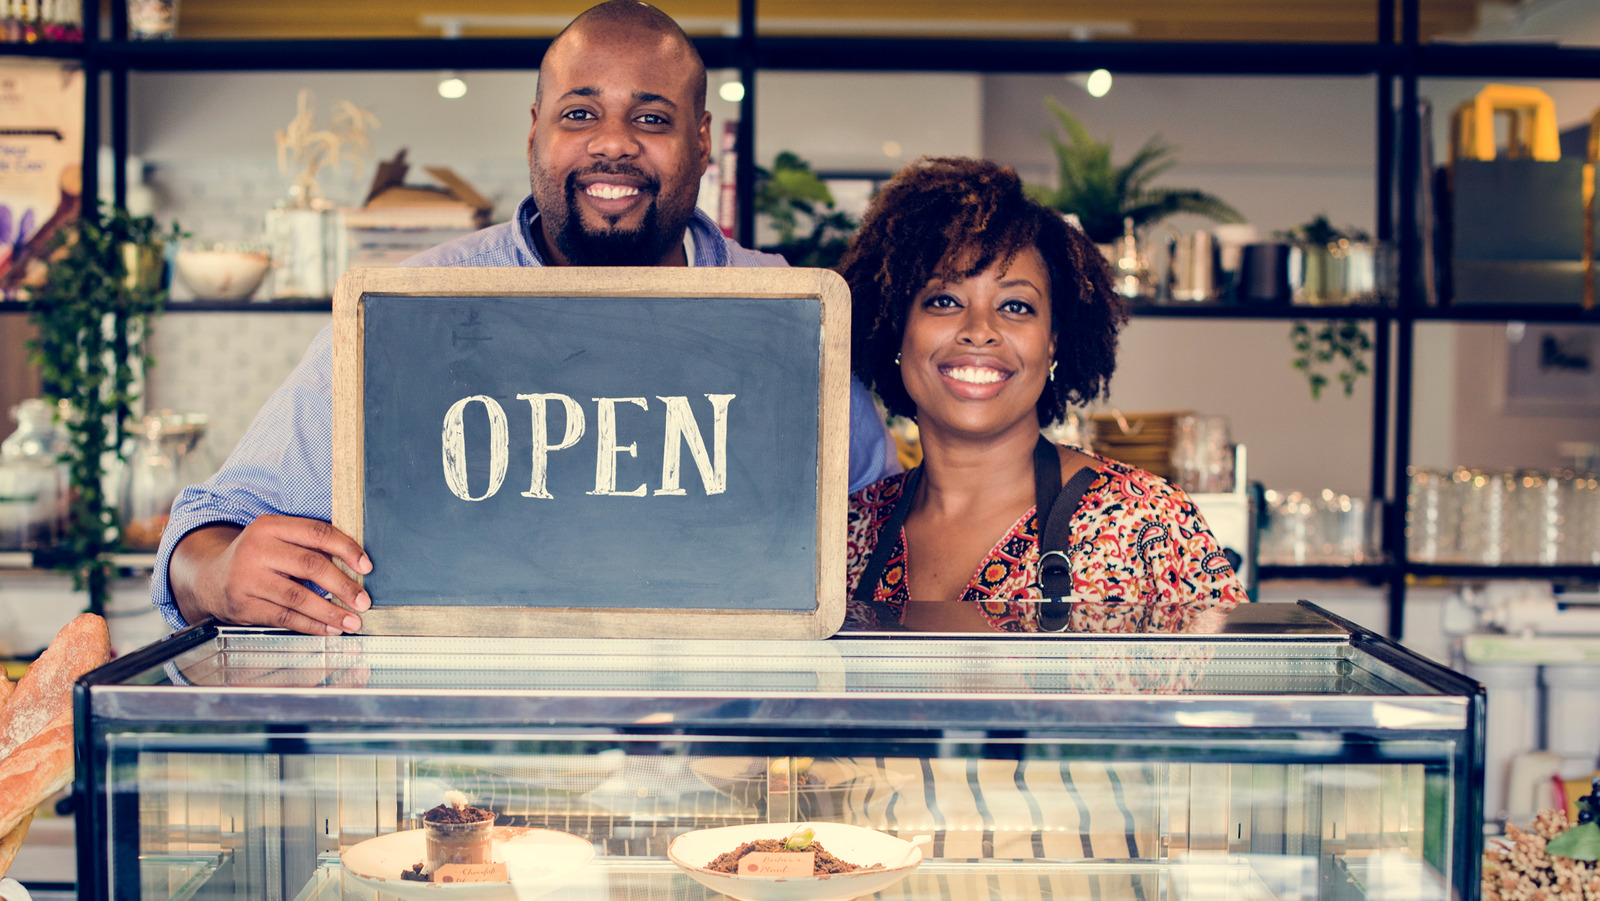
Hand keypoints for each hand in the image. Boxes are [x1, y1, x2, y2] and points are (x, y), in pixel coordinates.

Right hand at [171, 516, 372, 634]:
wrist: (209, 579)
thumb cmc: (256, 558)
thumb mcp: (276, 539)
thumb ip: (308, 545)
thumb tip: (356, 565)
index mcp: (269, 526)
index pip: (317, 533)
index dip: (346, 549)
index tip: (366, 566)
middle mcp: (256, 549)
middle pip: (310, 565)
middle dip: (343, 586)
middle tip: (363, 601)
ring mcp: (246, 578)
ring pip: (298, 597)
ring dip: (330, 612)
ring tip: (352, 621)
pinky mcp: (243, 605)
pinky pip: (285, 617)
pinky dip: (312, 625)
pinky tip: (329, 629)